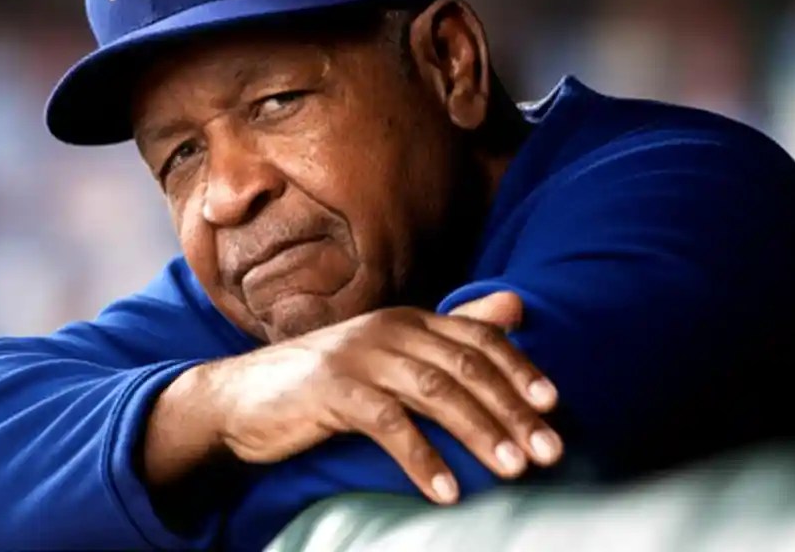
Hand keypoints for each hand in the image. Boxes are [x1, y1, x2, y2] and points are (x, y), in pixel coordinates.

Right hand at [200, 291, 560, 503]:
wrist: (240, 398)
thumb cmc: (325, 384)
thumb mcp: (390, 356)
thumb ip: (452, 335)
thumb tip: (517, 305)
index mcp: (408, 320)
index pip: (478, 338)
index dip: (519, 368)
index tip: (554, 405)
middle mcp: (388, 329)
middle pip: (465, 367)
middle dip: (512, 410)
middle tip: (548, 451)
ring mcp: (358, 356)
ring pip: (435, 391)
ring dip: (479, 432)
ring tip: (513, 469)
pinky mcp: (331, 389)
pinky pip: (387, 423)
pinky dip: (422, 458)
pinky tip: (447, 490)